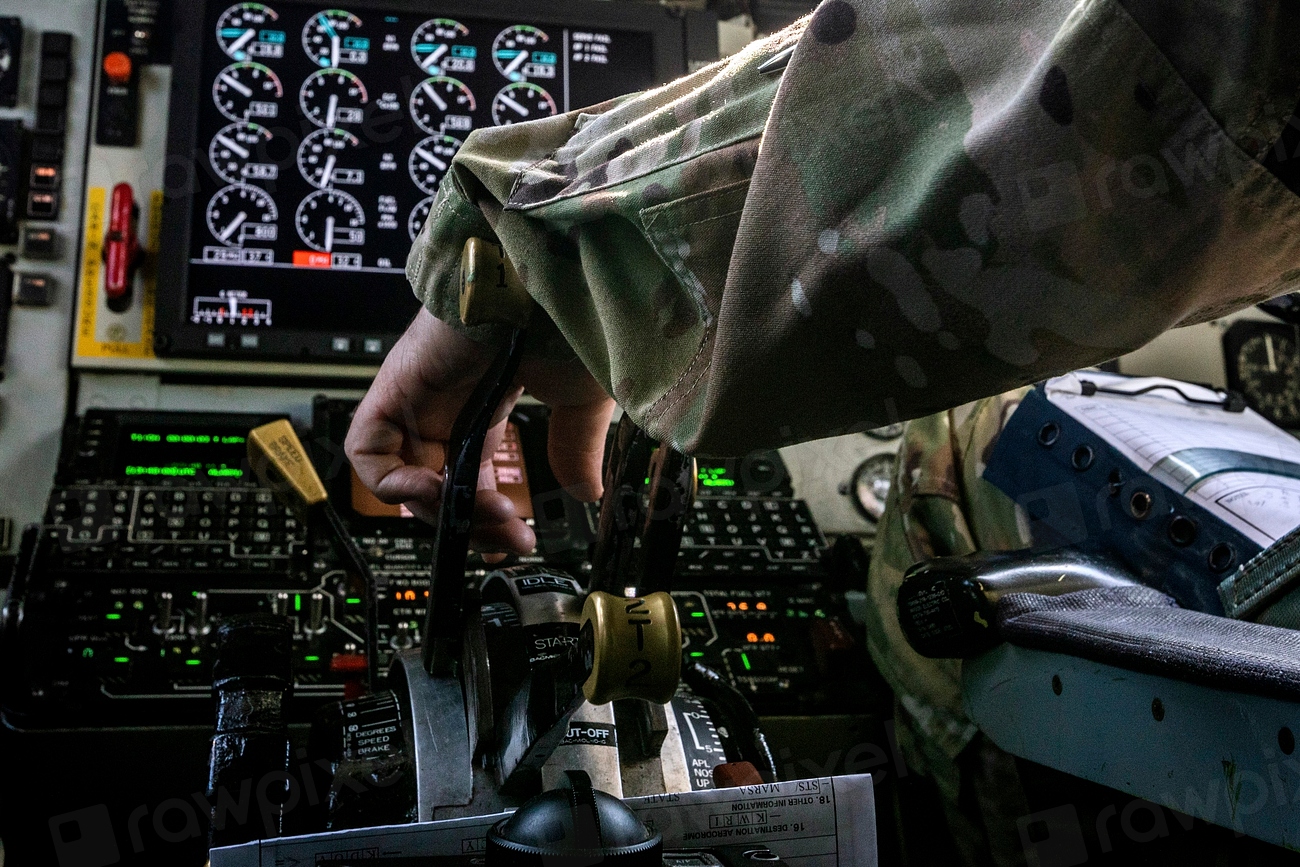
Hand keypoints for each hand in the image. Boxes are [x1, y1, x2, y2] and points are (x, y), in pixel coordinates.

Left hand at [345, 308, 614, 557]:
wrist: (554, 276)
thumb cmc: (570, 317)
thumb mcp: (581, 399)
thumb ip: (575, 447)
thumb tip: (586, 491)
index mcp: (486, 401)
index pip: (466, 473)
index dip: (482, 514)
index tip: (510, 541)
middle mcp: (447, 401)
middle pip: (436, 485)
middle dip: (470, 522)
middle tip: (506, 537)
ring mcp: (419, 395)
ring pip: (404, 476)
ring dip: (440, 510)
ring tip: (479, 514)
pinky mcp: (396, 385)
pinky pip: (367, 448)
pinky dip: (390, 482)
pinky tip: (434, 489)